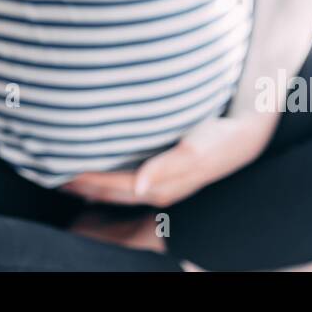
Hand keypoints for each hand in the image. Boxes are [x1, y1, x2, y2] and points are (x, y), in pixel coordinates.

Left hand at [61, 111, 278, 207]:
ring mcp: (172, 177)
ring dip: (97, 182)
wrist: (258, 120)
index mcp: (171, 184)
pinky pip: (136, 175)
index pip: (121, 189)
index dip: (92, 182)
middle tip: (54, 173)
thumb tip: (142, 186)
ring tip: (68, 173)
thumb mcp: (205, 147)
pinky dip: (114, 174)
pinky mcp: (174, 163)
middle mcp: (168, 186)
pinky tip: (100, 165)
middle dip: (88, 186)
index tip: (64, 172)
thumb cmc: (230, 131)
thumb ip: (173, 165)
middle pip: (119, 192)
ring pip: (126, 186)